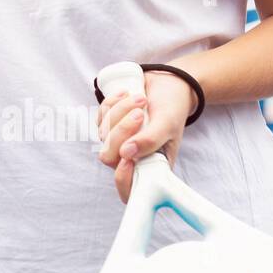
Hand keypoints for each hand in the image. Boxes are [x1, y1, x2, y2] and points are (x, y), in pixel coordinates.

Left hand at [96, 69, 192, 202]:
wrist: (169, 84)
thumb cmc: (172, 109)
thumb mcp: (168, 125)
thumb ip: (150, 140)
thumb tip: (126, 154)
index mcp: (151, 167)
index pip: (129, 188)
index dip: (123, 179)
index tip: (127, 158)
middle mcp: (132, 157)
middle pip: (109, 156)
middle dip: (121, 132)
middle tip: (139, 114)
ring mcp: (119, 141)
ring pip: (103, 134)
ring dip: (119, 112)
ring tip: (141, 98)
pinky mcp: (110, 123)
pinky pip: (100, 116)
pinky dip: (111, 103)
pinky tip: (126, 94)